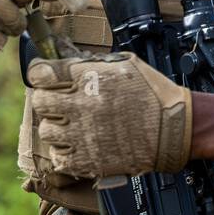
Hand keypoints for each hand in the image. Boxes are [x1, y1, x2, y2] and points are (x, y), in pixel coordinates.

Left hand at [28, 51, 191, 177]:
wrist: (174, 128)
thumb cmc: (152, 92)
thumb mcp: (123, 64)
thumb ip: (90, 61)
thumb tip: (64, 54)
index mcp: (87, 77)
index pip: (40, 72)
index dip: (41, 74)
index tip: (46, 76)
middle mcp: (79, 105)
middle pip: (39, 102)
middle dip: (48, 100)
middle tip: (61, 102)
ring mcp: (82, 134)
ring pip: (46, 131)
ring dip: (56, 127)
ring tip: (72, 126)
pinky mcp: (88, 160)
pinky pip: (58, 157)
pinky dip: (64, 152)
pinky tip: (78, 145)